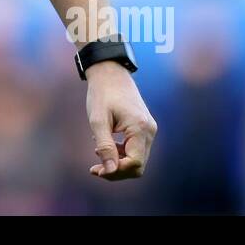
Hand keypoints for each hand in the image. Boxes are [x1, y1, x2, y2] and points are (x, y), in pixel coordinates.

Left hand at [85, 61, 156, 180]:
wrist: (110, 73)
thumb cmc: (102, 94)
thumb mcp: (98, 120)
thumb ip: (105, 146)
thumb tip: (110, 171)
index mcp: (140, 128)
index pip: (134, 163)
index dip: (116, 171)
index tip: (96, 170)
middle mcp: (149, 131)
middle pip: (138, 165)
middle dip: (117, 170)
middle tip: (95, 169)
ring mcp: (149, 130)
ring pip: (137, 159)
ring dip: (118, 163)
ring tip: (97, 154)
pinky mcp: (144, 128)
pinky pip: (136, 149)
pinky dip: (122, 154)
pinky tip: (105, 146)